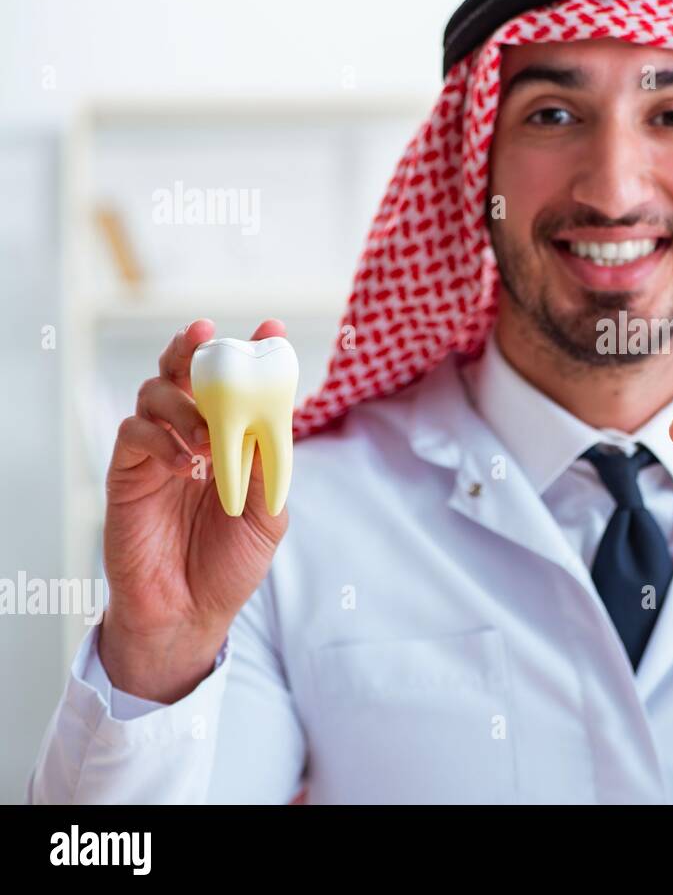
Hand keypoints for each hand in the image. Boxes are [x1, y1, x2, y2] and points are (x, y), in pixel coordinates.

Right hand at [98, 318, 290, 701]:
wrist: (188, 613)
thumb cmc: (229, 564)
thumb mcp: (267, 515)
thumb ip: (269, 467)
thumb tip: (276, 420)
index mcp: (231, 441)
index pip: (240, 386)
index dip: (253, 353)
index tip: (273, 328)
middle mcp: (192, 437)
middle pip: (185, 373)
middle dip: (196, 347)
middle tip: (209, 334)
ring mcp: (157, 452)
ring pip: (154, 394)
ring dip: (182, 402)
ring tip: (206, 436)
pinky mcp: (127, 473)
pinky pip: (134, 434)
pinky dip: (160, 437)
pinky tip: (185, 462)